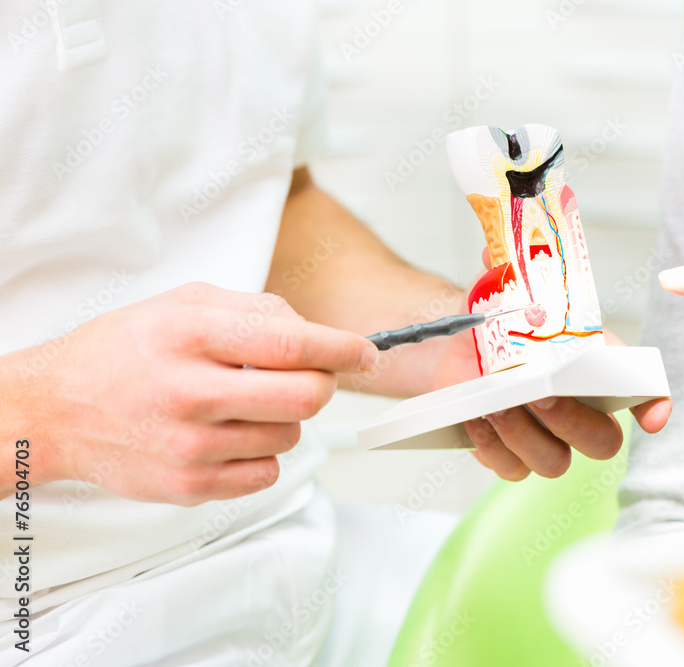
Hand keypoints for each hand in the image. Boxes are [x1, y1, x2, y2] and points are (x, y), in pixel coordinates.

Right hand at [7, 283, 377, 504]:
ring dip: (284, 419)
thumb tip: (318, 334)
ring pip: (290, 437)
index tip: (365, 352)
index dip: (342, 349)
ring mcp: (188, 446)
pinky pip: (265, 473)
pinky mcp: (187, 487)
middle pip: (305, 397)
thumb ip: (256, 310)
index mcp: (191, 334)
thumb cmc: (125, 350)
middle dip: (321, 384)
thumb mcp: (185, 303)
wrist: (56, 409)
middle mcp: (190, 392)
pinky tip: (228, 434)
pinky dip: (261, 452)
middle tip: (308, 377)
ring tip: (243, 404)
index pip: (294, 345)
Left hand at [428, 249, 671, 481]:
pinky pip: (512, 469)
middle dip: (572, 420)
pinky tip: (477, 418)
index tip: (651, 416)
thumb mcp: (507, 285)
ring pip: (554, 462)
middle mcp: (581, 411)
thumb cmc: (498, 316)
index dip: (654, 405)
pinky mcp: (511, 456)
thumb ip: (514, 265)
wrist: (459, 343)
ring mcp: (548, 440)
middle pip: (601, 442)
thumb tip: (494, 246)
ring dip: (526, 435)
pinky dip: (494, 447)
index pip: (644, 392)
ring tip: (497, 403)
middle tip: (543, 392)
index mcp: (597, 368)